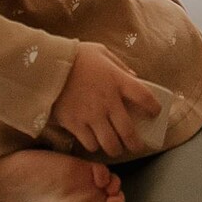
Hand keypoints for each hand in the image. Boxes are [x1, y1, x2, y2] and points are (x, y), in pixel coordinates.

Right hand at [51, 42, 162, 159]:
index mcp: (117, 80)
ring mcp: (91, 115)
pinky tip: (95, 142)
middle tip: (137, 146)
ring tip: (116, 148)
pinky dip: (95, 146)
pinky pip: (90, 144)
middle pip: (128, 131)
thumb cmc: (75, 56)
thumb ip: (120, 66)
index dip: (154, 108)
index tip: (155, 113)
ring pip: (110, 144)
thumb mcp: (101, 52)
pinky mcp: (75, 124)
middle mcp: (107, 101)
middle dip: (135, 143)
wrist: (46, 66)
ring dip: (116, 149)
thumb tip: (134, 78)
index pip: (145, 98)